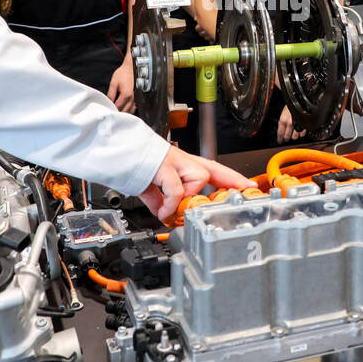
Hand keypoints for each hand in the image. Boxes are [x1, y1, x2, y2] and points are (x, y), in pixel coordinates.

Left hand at [106, 60, 135, 112]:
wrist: (132, 68)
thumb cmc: (124, 73)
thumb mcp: (114, 83)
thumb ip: (110, 95)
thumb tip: (108, 103)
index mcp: (126, 95)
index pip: (117, 108)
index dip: (111, 109)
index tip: (107, 109)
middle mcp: (133, 98)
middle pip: (124, 112)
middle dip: (117, 112)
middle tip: (111, 110)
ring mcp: (137, 99)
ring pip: (130, 112)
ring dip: (123, 112)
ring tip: (117, 110)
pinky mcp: (139, 98)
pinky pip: (134, 108)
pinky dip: (128, 110)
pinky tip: (124, 108)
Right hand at [140, 146, 255, 220]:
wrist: (113, 147)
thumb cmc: (130, 161)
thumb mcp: (150, 183)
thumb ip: (159, 198)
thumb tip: (164, 214)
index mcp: (179, 162)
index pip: (212, 168)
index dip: (233, 177)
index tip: (249, 185)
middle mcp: (179, 159)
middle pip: (211, 169)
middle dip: (221, 186)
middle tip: (216, 205)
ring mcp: (172, 161)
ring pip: (199, 177)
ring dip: (188, 198)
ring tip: (174, 210)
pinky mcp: (161, 166)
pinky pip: (176, 189)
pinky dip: (171, 204)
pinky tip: (162, 212)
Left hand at [277, 106, 304, 142]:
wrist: (300, 100)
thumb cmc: (291, 105)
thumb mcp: (284, 113)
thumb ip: (282, 122)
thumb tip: (281, 130)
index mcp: (283, 120)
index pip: (280, 133)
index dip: (279, 139)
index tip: (279, 141)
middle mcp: (289, 123)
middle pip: (287, 137)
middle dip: (286, 138)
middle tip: (286, 139)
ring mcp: (297, 124)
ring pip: (295, 137)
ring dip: (294, 136)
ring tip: (293, 135)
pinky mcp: (304, 125)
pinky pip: (302, 134)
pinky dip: (301, 134)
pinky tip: (300, 132)